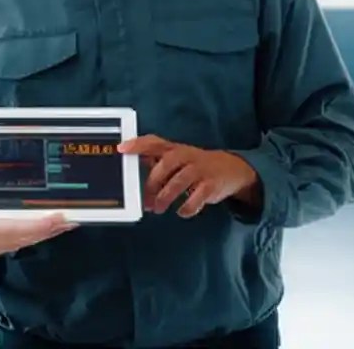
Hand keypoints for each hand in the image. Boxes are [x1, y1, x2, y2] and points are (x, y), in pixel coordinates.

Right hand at [0, 213, 76, 282]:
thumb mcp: (16, 228)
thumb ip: (38, 226)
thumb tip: (60, 220)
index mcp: (28, 234)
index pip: (50, 229)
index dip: (63, 223)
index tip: (76, 217)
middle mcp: (22, 236)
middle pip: (44, 230)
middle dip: (56, 223)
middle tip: (69, 214)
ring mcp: (11, 235)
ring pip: (34, 229)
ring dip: (45, 223)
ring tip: (55, 217)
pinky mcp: (0, 232)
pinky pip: (21, 227)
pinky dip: (30, 223)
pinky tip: (27, 220)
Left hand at [118, 135, 259, 217]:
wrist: (231, 168)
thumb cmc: (195, 165)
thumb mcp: (177, 159)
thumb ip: (156, 164)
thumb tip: (131, 177)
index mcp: (174, 149)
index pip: (153, 142)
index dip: (137, 144)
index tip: (121, 149)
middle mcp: (186, 156)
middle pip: (165, 165)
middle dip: (152, 183)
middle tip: (144, 200)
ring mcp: (199, 170)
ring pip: (178, 182)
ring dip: (165, 197)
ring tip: (157, 208)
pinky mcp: (211, 185)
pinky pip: (196, 198)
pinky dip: (186, 208)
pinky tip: (182, 211)